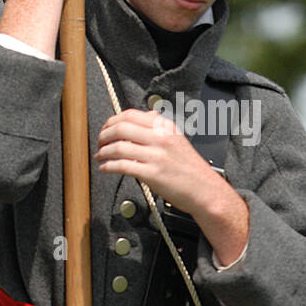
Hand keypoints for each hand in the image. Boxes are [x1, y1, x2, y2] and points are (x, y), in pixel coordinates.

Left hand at [96, 109, 248, 264]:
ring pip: (119, 147)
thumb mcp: (178, 139)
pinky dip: (108, 166)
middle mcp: (160, 138)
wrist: (206, 191)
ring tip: (100, 156)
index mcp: (165, 127)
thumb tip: (145, 115)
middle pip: (121, 128)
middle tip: (99, 142)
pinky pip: (122, 166)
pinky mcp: (152, 174)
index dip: (112, 121)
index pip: (130, 115)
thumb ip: (160, 127)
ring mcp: (156, 156)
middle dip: (104, 135)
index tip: (106, 128)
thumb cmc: (191, 168)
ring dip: (103, 152)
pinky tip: (105, 168)